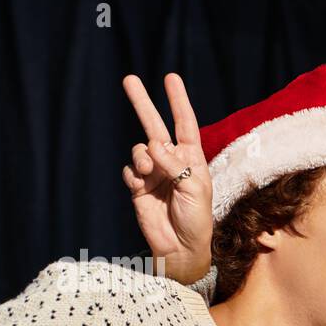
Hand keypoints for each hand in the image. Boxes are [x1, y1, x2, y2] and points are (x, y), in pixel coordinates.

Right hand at [121, 73, 212, 285]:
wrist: (180, 248)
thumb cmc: (197, 220)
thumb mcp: (194, 190)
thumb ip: (175, 165)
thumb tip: (153, 144)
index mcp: (191, 159)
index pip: (184, 124)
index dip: (178, 101)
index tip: (170, 78)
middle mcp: (172, 162)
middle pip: (154, 126)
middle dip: (142, 103)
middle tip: (129, 79)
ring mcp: (154, 173)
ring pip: (139, 150)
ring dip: (141, 157)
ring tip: (148, 173)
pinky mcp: (139, 187)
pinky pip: (129, 171)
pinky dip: (133, 175)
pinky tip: (140, 187)